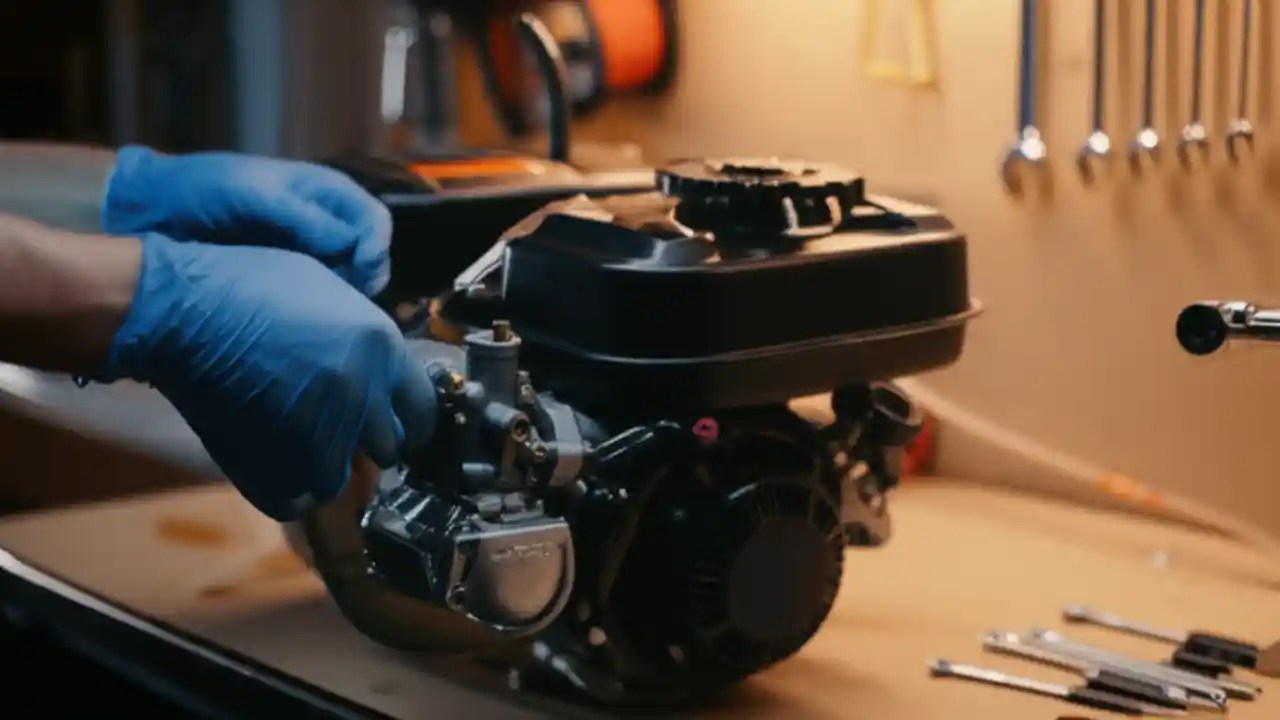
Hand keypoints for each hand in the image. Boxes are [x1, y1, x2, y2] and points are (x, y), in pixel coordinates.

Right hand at [98, 234, 435, 520]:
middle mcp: (364, 398)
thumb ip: (366, 338)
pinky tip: (274, 459)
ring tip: (296, 437)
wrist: (183, 313)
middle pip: (391, 445)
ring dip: (328, 464)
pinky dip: (290, 487)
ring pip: (346, 476)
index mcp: (382, 349)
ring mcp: (324, 438)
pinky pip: (302, 499)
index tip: (396, 420)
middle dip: (368, 438)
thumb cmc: (251, 286)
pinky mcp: (279, 468)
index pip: (425, 408)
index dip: (409, 417)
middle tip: (338, 425)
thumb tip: (380, 367)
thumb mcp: (332, 293)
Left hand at [101, 145, 391, 296]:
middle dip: (364, 278)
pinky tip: (308, 320)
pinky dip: (322, 310)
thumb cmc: (203, 190)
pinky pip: (322, 298)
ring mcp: (310, 255)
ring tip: (323, 314)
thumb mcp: (252, 196)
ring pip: (351, 282)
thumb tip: (350, 247)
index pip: (375, 221)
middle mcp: (327, 223)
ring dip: (346, 298)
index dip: (375, 247)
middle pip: (370, 256)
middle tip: (342, 299)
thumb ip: (302, 218)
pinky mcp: (291, 282)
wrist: (152, 213)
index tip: (359, 272)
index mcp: (326, 193)